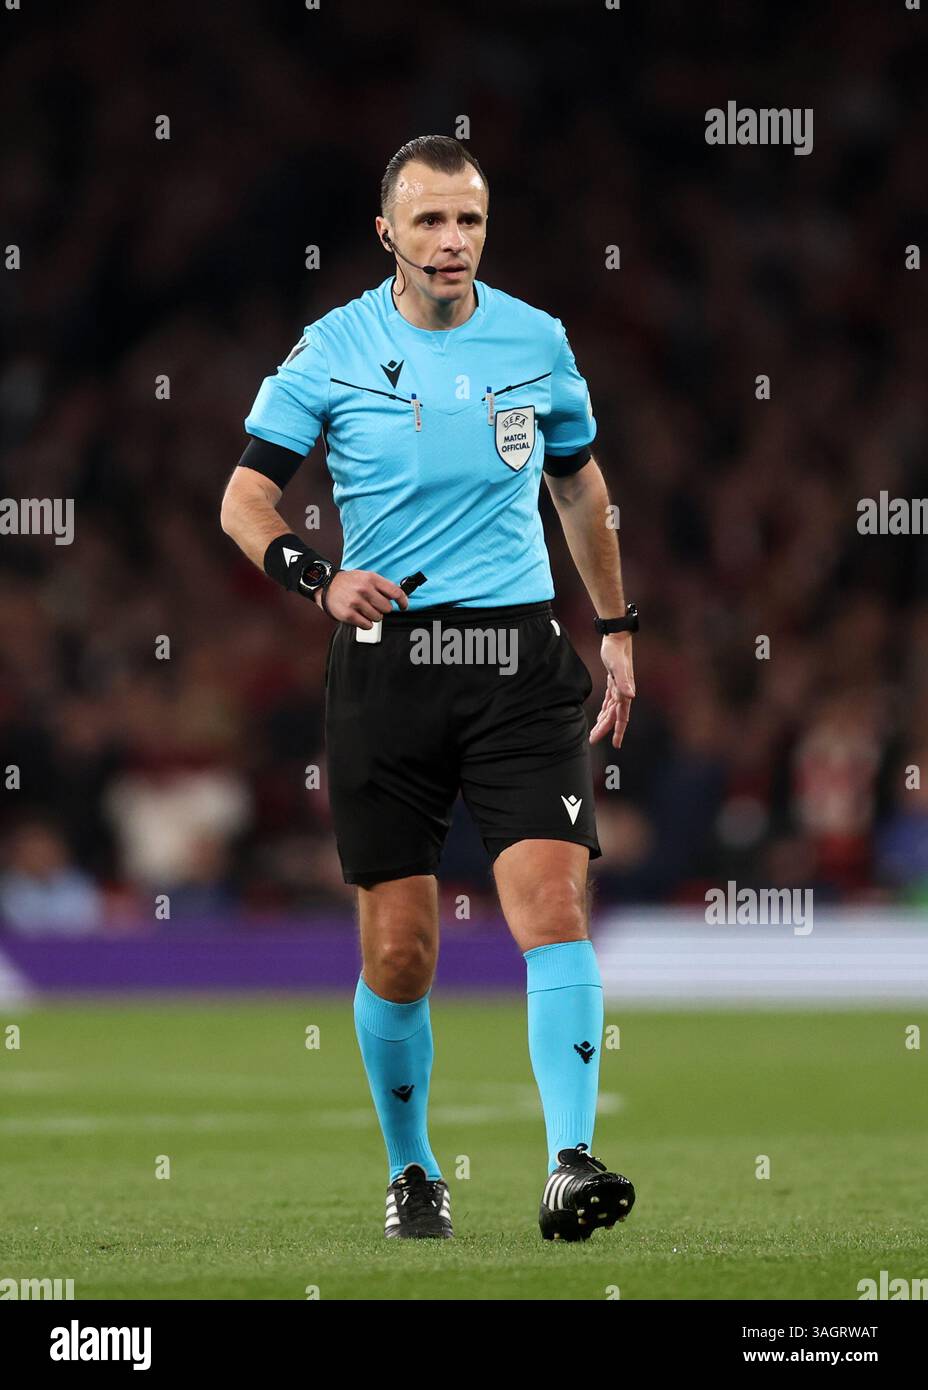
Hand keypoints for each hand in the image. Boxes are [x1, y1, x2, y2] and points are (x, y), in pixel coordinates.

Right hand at [314, 569, 408, 626]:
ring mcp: (356, 602)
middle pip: (387, 608)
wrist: (326, 584)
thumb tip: (400, 597)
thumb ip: (382, 586)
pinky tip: (360, 616)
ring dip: (373, 616)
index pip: (395, 592)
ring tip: (364, 610)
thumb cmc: (349, 582)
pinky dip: (366, 623)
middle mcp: (364, 589)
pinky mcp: (348, 614)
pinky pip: (367, 625)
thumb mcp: (366, 577)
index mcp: (371, 579)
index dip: (403, 601)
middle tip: (374, 605)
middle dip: (383, 609)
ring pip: (378, 618)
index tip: (403, 606)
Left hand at [589, 633, 634, 747]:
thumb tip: (631, 696)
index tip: (616, 744)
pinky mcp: (613, 682)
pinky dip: (604, 710)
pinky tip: (600, 717)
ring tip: (595, 733)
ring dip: (603, 722)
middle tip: (592, 740)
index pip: (621, 716)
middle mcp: (623, 693)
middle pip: (613, 716)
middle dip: (605, 729)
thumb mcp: (618, 666)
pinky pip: (609, 701)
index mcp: (625, 692)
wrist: (616, 637)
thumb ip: (623, 681)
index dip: (618, 731)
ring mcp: (618, 687)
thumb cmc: (616, 651)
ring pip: (610, 710)